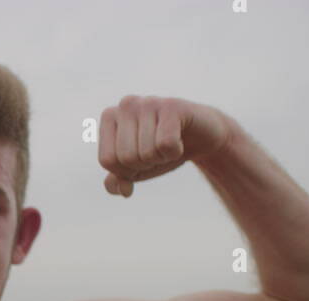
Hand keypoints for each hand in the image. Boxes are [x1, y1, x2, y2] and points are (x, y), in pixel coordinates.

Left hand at [98, 96, 232, 196]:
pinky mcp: (172, 106)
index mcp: (109, 117)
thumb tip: (121, 190)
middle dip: (145, 164)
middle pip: (126, 158)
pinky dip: (175, 152)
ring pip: (146, 153)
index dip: (126, 171)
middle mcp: (126, 104)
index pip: (107, 160)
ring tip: (169, 144)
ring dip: (162, 158)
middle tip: (158, 150)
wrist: (200, 137)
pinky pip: (166, 145)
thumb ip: (118, 181)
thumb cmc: (161, 151)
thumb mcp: (135, 169)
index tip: (141, 157)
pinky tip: (180, 141)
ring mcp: (148, 102)